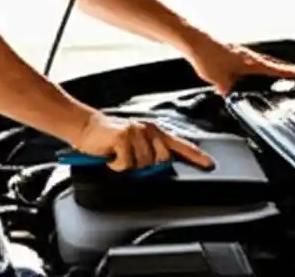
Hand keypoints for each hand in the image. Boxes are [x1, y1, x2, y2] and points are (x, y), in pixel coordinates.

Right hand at [70, 112, 212, 171]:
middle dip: (146, 165)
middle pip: (162, 160)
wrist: (85, 127)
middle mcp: (148, 129)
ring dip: (128, 165)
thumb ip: (151, 152)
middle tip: (130, 158)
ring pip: (143, 164)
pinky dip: (117, 165)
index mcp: (153, 131)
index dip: (195, 156)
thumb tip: (162, 166)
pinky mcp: (123, 137)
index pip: (180, 145)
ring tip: (118, 155)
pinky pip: (127, 164)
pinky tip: (111, 156)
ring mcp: (136, 132)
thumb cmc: (108, 138)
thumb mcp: (134, 143)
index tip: (209, 164)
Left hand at [184, 35, 294, 94]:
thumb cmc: (207, 55)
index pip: (274, 68)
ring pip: (256, 59)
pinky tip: (242, 68)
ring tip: (271, 71)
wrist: (192, 39)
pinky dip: (249, 64)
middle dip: (280, 68)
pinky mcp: (226, 49)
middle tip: (292, 71)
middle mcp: (246, 55)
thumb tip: (231, 98)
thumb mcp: (219, 81)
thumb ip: (228, 91)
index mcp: (250, 62)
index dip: (287, 72)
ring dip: (265, 65)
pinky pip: (244, 58)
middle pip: (268, 62)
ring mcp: (237, 51)